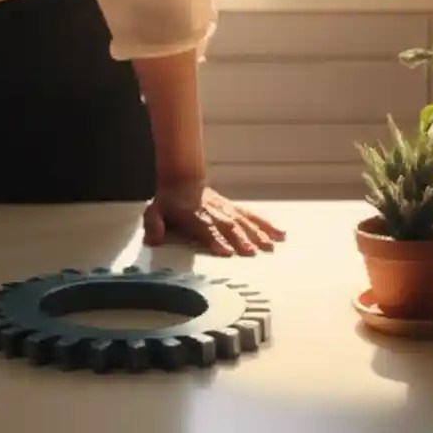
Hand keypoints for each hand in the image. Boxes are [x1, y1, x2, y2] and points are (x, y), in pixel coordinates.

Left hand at [143, 181, 284, 256]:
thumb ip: (154, 225)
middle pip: (229, 226)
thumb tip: (153, 240)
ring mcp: (226, 210)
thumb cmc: (169, 201)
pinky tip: (279, 234)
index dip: (216, 240)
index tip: (226, 252)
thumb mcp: (154, 211)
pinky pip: (252, 216)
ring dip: (258, 233)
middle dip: (241, 239)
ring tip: (270, 246)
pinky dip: (266, 224)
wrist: (182, 179)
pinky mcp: (234, 208)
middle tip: (251, 253)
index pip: (206, 229)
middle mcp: (213, 213)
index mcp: (194, 216)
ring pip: (244, 221)